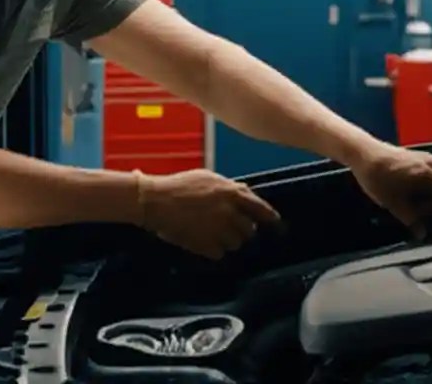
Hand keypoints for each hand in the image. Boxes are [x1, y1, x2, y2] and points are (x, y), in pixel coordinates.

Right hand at [138, 169, 281, 259]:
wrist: (154, 200)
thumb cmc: (179, 185)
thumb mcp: (207, 177)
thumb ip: (229, 187)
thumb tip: (245, 192)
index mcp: (231, 193)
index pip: (260, 208)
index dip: (270, 218)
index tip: (277, 225)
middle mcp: (229, 212)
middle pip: (249, 230)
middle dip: (241, 230)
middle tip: (228, 227)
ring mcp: (217, 230)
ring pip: (235, 244)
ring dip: (227, 240)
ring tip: (211, 232)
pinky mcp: (205, 245)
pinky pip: (219, 253)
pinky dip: (213, 249)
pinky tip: (201, 240)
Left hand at [351, 145, 431, 238]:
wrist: (361, 152)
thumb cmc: (376, 177)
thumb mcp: (392, 203)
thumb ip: (410, 219)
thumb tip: (422, 234)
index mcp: (429, 174)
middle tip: (411, 214)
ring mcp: (426, 159)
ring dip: (426, 199)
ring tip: (401, 200)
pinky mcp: (419, 158)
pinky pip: (428, 180)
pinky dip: (422, 190)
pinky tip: (403, 193)